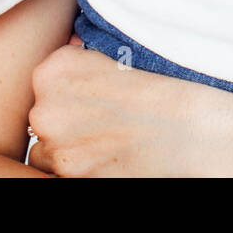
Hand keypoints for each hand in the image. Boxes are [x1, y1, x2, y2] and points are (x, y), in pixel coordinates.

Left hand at [26, 35, 232, 176]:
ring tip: (106, 139)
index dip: (71, 91)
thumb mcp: (115, 59)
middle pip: (41, 117)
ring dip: (68, 146)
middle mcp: (46, 106)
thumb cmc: (160, 88)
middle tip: (105, 118)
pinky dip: (79, 166)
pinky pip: (57, 172)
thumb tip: (68, 60)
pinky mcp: (70, 174)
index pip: (45, 83)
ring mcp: (55, 144)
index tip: (97, 94)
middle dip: (66, 120)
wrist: (190, 127)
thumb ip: (81, 63)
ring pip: (45, 149)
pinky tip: (107, 155)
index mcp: (55, 68)